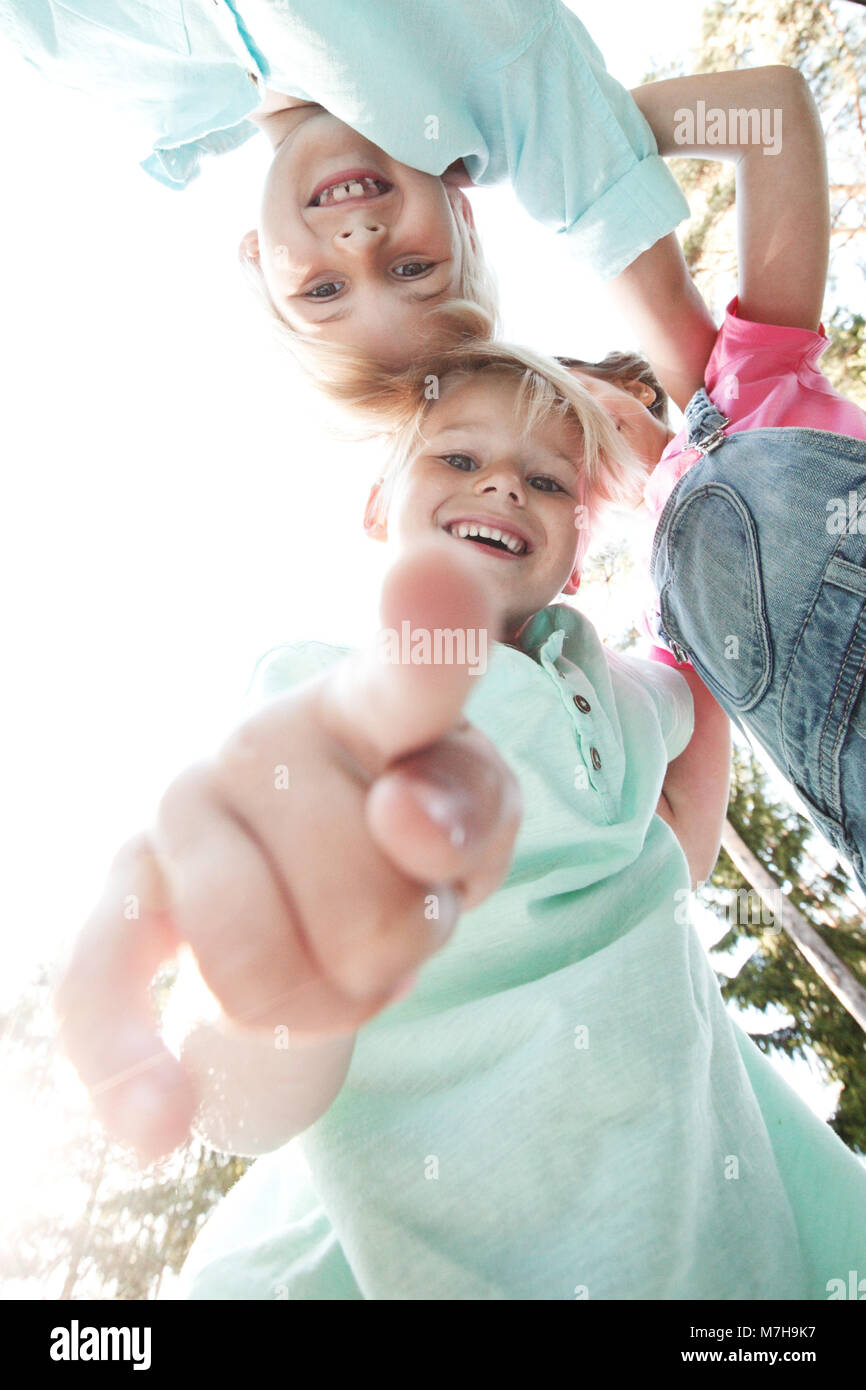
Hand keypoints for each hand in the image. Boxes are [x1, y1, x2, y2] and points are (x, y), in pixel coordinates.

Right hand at [54, 539, 521, 1159]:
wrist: (303, 857)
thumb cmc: (404, 829)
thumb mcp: (477, 817)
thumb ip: (471, 806)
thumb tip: (404, 816)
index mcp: (373, 704)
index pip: (412, 672)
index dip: (430, 634)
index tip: (438, 579)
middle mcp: (262, 738)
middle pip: (366, 902)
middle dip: (404, 949)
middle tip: (401, 919)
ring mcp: (181, 810)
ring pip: (258, 967)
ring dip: (324, 1003)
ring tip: (335, 962)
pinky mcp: (124, 891)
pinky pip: (100, 984)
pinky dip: (129, 1065)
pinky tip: (160, 1122)